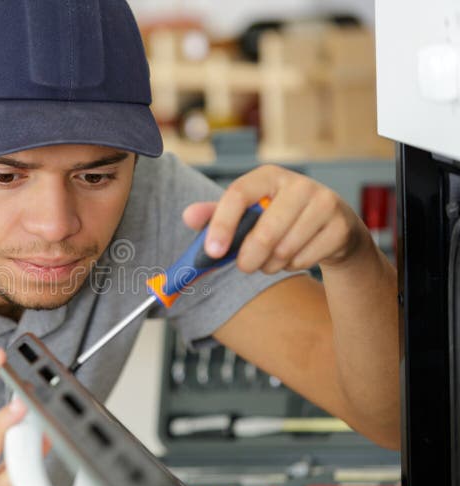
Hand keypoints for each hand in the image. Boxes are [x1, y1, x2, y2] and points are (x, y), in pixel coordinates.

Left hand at [183, 165, 366, 273]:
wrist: (333, 227)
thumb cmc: (280, 218)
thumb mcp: (247, 213)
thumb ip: (215, 214)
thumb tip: (188, 216)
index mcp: (268, 175)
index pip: (238, 195)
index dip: (222, 225)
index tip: (212, 252)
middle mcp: (298, 184)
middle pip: (263, 232)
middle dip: (248, 258)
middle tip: (244, 266)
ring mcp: (324, 203)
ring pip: (284, 250)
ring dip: (270, 264)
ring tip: (272, 258)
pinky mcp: (341, 227)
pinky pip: (304, 259)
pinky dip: (292, 266)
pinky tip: (295, 255)